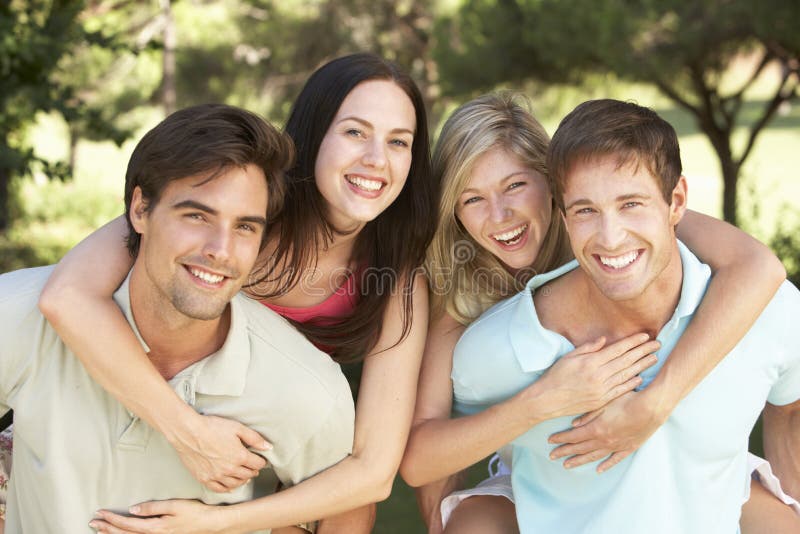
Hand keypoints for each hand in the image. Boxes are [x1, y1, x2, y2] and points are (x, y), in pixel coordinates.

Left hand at [89, 499, 228, 533]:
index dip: (112, 518)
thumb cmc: (194, 513)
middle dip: (107, 528)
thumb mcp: (174, 506)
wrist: (208, 525)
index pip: (127, 523)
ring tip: (99, 530)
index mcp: (154, 527)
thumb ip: (152, 507)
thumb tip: (133, 509)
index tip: (100, 512)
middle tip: (92, 522)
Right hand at [168, 414, 270, 492]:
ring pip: (235, 484)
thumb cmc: (212, 427)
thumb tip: (268, 447)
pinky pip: (219, 489)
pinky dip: (227, 488)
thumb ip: (255, 438)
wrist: (188, 432)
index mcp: (240, 457)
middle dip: (253, 470)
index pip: (258, 464)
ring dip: (242, 480)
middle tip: (253, 467)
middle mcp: (230, 469)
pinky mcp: (204, 479)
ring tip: (244, 476)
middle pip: (248, 475)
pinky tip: (230, 485)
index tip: (260, 459)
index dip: (261, 461)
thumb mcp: (237, 428)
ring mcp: (216, 476)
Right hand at [533, 334, 659, 419]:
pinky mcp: (601, 400)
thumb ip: (588, 348)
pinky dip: (631, 383)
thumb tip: (604, 340)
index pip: (617, 349)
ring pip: (626, 375)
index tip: (645, 335)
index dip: (633, 342)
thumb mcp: (569, 357)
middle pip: (626, 360)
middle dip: (643, 351)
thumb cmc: (556, 376)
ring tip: (654, 358)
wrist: (548, 399)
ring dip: (642, 366)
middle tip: (657, 344)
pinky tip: (640, 377)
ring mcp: (601, 389)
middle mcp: (599, 375)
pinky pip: (620, 390)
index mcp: (591, 362)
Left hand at [547, 388, 668, 472]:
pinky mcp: (629, 447)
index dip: (561, 438)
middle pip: (580, 448)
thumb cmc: (628, 400)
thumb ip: (589, 414)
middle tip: (552, 456)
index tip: (549, 441)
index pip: (574, 436)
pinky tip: (598, 470)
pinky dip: (606, 465)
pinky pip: (615, 459)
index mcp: (597, 428)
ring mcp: (617, 445)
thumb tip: (574, 424)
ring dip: (579, 460)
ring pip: (594, 456)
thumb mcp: (605, 402)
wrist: (652, 407)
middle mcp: (605, 440)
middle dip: (564, 452)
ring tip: (567, 465)